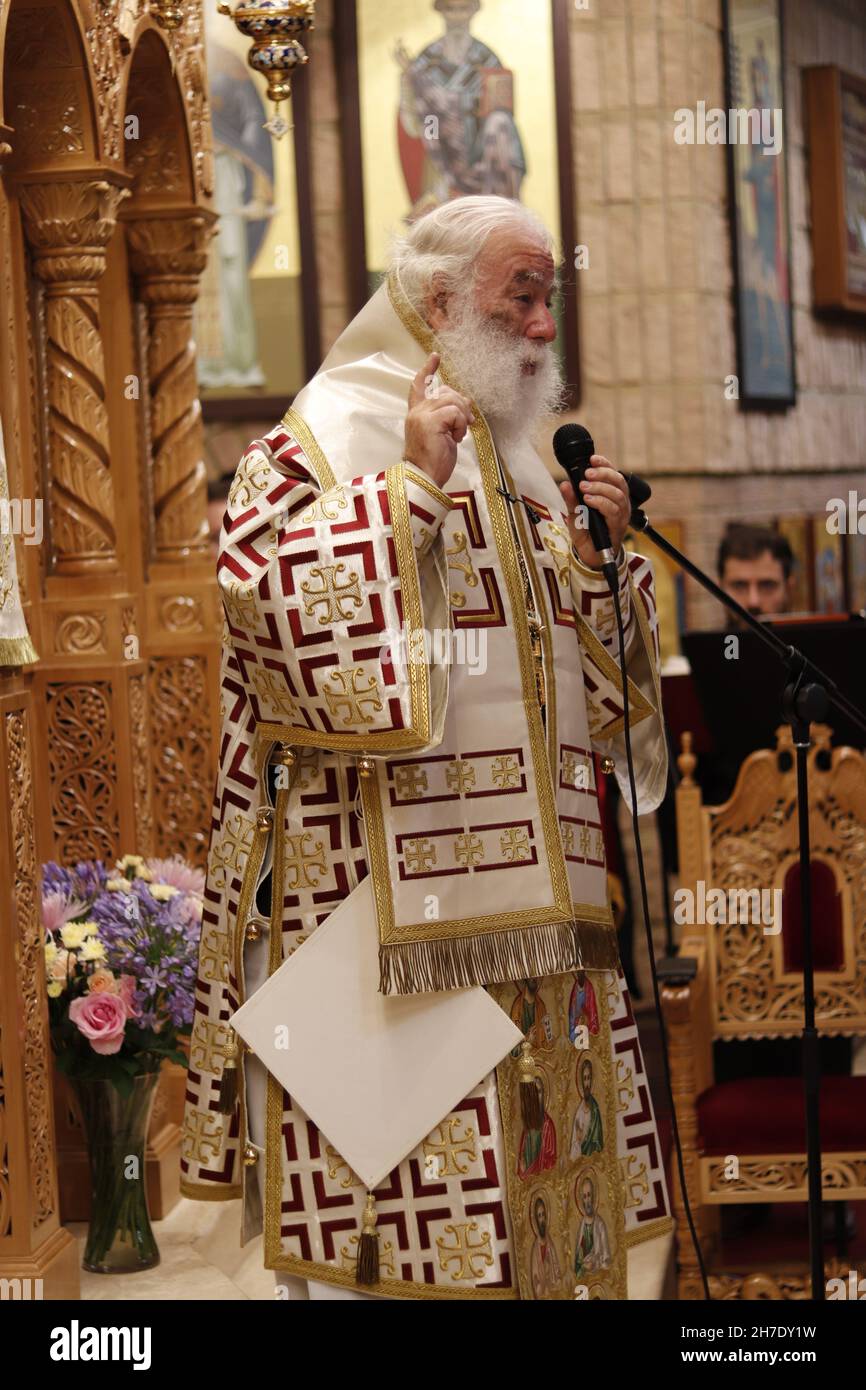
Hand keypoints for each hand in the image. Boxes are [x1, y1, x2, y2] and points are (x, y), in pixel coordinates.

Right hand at [404, 352, 474, 489]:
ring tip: (458, 434)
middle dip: (460, 404)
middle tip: (466, 423)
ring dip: (461, 417)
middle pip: (445, 392)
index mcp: (416, 414)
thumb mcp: (443, 433)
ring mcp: (422, 416)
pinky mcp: (430, 422)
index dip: (427, 370)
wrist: (425, 479)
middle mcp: (416, 412)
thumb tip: (466, 401)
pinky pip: (454, 413)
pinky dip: (460, 425)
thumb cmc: (433, 461)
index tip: (435, 356)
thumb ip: (449, 416)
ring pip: (451, 401)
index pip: (419, 386)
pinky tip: (456, 438)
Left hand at [559, 457, 629, 570]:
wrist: (589, 556)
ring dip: (600, 488)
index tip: (592, 459)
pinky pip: (614, 511)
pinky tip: (589, 500)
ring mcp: (621, 516)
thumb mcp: (574, 513)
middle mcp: (620, 504)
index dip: (605, 465)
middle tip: (586, 474)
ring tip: (584, 488)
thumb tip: (565, 483)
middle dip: (602, 474)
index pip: (613, 475)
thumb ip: (571, 499)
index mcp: (612, 496)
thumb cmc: (586, 533)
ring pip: (617, 495)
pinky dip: (601, 502)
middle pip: (618, 482)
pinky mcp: (618, 527)